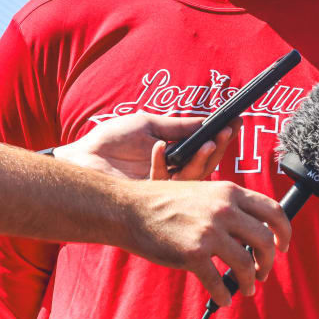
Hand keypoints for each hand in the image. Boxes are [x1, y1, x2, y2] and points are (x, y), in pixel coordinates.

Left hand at [55, 113, 233, 180]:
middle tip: (224, 135)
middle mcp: (172, 172)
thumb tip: (209, 121)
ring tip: (207, 144)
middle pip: (206, 165)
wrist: (83, 155)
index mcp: (175, 154)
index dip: (221, 138)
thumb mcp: (150, 125)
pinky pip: (166, 184)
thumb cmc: (112, 139)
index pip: (205, 148)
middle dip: (218, 149)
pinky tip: (159, 148)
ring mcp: (162, 186)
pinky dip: (164, 163)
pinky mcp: (149, 196)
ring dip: (202, 161)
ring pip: (193, 179)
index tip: (234, 124)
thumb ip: (179, 126)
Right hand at [121, 179, 291, 305]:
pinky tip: (224, 298)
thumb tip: (251, 230)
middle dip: (268, 262)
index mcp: (230, 192)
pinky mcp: (193, 254)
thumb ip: (229, 206)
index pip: (273, 211)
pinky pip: (218, 281)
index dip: (284, 232)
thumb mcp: (205, 192)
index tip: (283, 246)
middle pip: (264, 240)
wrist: (130, 209)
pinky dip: (224, 294)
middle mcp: (224, 210)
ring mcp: (209, 232)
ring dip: (249, 281)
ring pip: (245, 264)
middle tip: (263, 272)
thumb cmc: (165, 201)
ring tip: (246, 288)